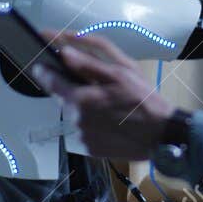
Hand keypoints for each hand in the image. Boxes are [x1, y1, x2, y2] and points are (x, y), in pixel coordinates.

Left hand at [33, 32, 177, 161]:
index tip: (41, 63)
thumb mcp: (120, 73)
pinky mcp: (90, 149)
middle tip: (98, 87)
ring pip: (75, 115)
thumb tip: (65, 52)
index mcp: (80, 98)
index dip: (45, 69)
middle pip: (63, 98)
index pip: (48, 80)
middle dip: (74, 89)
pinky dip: (92, 124)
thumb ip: (88, 62)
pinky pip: (84, 131)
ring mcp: (82, 137)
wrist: (161, 135)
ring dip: (85, 107)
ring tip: (110, 106)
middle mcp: (76, 120)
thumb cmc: (144, 102)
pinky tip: (110, 120)